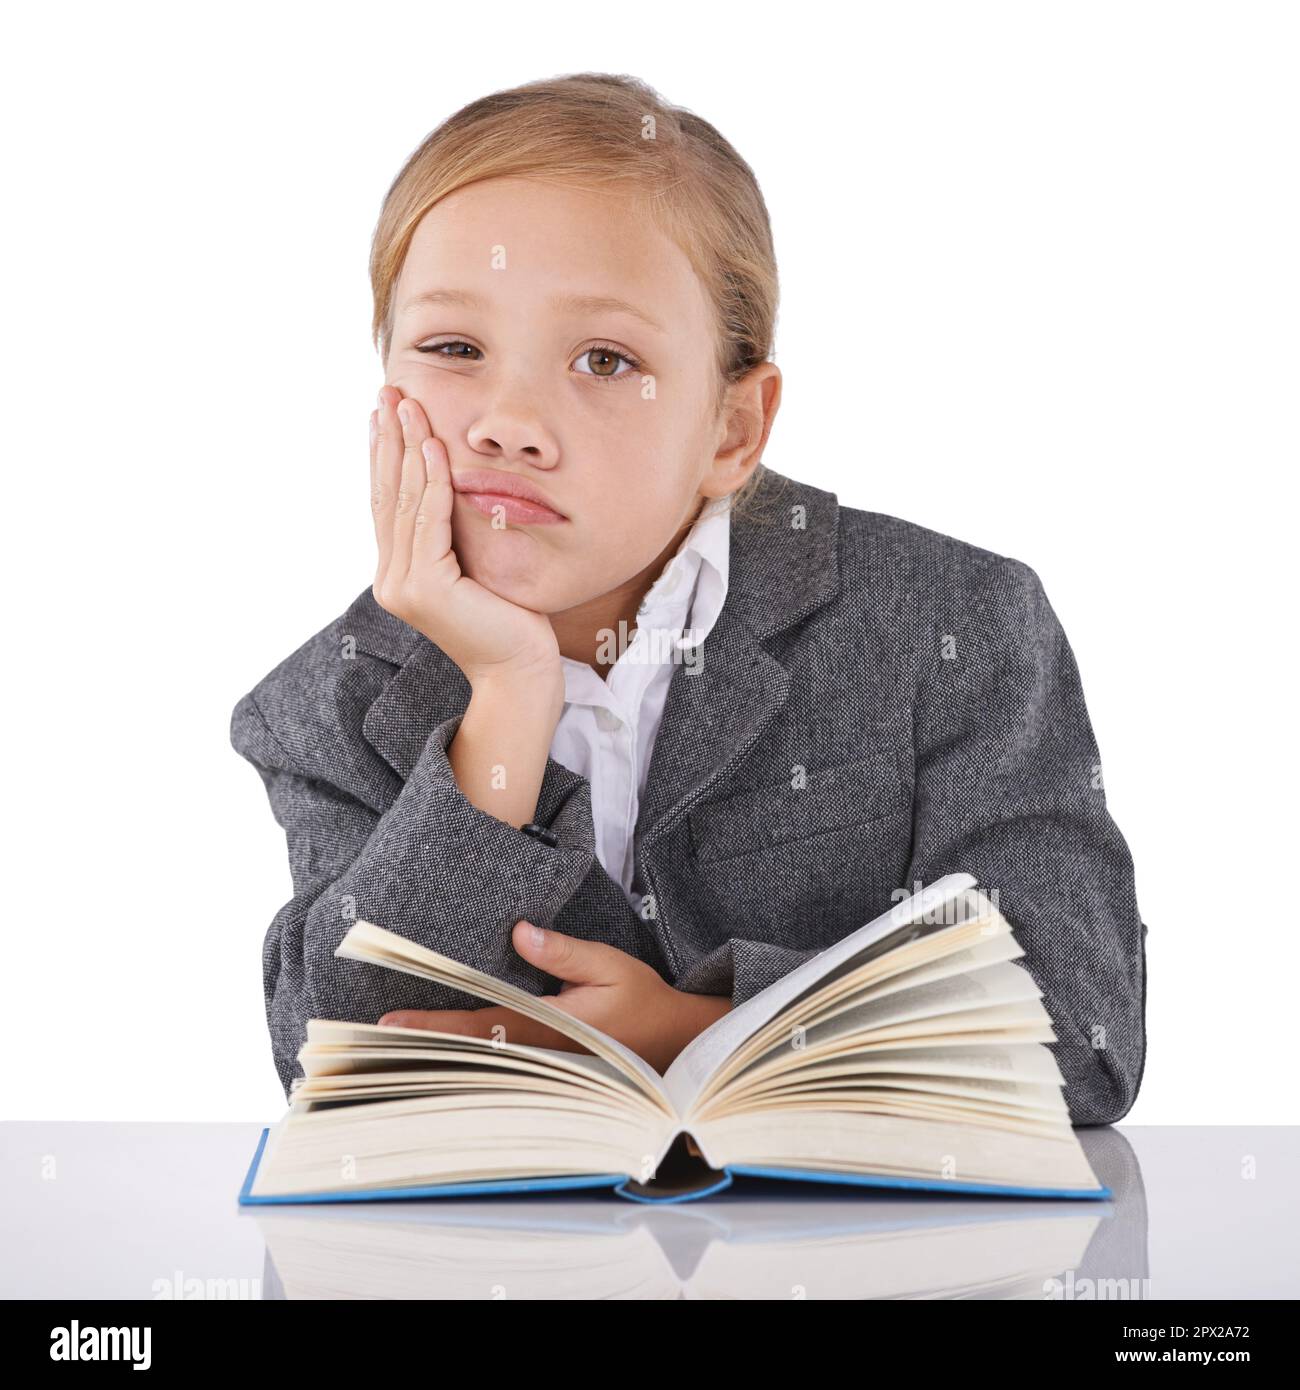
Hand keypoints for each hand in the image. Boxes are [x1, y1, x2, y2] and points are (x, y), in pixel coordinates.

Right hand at [370, 386, 561, 686]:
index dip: (383, 455)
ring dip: (406, 448)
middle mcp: (392, 580)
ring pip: (404, 502)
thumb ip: (452, 534)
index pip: (387, 503)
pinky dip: (432, 481)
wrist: (520, 670)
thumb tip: (450, 482)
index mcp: (398, 574)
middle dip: (388, 439)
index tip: (384, 412)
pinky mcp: (427, 590)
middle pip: (387, 494)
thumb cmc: (509, 619)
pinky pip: (429, 521)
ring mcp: (404, 586)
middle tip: (389, 392)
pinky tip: (435, 447)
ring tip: (408, 406)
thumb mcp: (474, 565)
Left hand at [377, 921, 732, 1075]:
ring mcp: (541, 1069)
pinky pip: (498, 1066)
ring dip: (438, 1055)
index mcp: (551, 1029)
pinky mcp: (546, 1070)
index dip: (434, 1025)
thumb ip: (564, 951)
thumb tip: (519, 932)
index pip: (480, 1026)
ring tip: (391, 1047)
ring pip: (480, 1065)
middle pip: (469, 1053)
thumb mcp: (610, 964)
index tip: (392, 1022)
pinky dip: (465, 1061)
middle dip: (421, 1046)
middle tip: (369, 1041)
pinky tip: (439, 1054)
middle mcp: (539, 1056)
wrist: (674, 1044)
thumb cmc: (642, 1001)